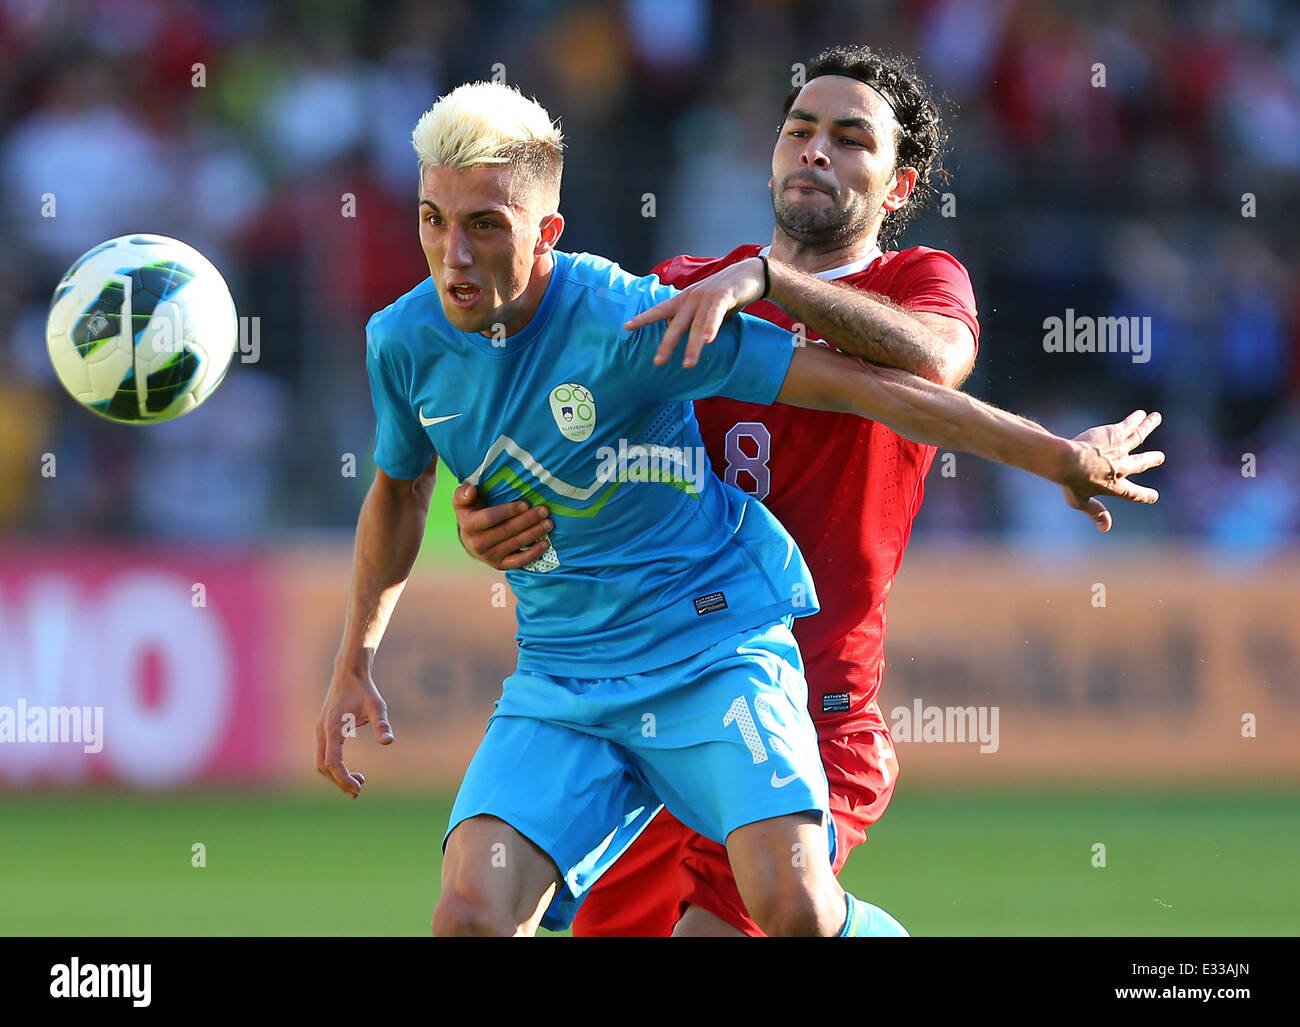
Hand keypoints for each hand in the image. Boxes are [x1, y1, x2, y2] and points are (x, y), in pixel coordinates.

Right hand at [315, 665, 392, 797]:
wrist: (349, 672)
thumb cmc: (364, 689)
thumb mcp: (377, 706)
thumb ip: (382, 724)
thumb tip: (388, 742)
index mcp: (332, 728)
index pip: (333, 762)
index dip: (344, 779)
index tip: (358, 788)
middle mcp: (322, 731)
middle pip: (323, 766)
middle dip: (339, 781)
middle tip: (359, 791)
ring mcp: (320, 730)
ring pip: (321, 762)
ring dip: (336, 775)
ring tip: (359, 781)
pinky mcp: (323, 729)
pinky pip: (323, 754)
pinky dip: (334, 766)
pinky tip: (351, 770)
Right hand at [452, 483, 552, 569]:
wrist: (470, 540)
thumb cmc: (471, 515)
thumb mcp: (462, 502)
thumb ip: (463, 494)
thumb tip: (471, 490)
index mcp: (469, 526)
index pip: (490, 518)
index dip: (508, 511)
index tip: (525, 504)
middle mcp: (477, 544)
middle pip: (506, 530)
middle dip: (527, 520)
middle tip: (543, 511)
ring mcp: (489, 556)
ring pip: (515, 544)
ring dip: (534, 533)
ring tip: (548, 524)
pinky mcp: (500, 565)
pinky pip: (518, 561)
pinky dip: (533, 554)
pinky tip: (544, 544)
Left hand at [623, 257, 766, 368]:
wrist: (749, 273)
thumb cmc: (724, 294)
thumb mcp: (704, 308)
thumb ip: (694, 322)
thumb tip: (688, 339)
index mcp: (684, 300)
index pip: (660, 310)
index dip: (643, 318)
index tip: (626, 327)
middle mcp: (691, 298)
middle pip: (676, 324)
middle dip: (667, 344)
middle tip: (658, 362)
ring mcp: (706, 297)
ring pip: (697, 325)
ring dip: (693, 346)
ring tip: (688, 365)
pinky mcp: (723, 296)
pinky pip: (715, 314)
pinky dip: (711, 327)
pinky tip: (707, 340)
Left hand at [1060, 410, 1163, 531]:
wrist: (1067, 460)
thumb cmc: (1069, 481)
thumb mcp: (1080, 501)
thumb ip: (1095, 513)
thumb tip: (1106, 528)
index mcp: (1114, 486)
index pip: (1133, 493)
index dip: (1144, 496)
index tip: (1154, 497)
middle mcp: (1121, 468)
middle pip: (1140, 463)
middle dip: (1151, 460)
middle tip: (1160, 457)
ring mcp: (1120, 450)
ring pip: (1138, 437)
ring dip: (1148, 427)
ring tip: (1156, 419)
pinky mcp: (1114, 434)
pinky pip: (1129, 426)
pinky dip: (1136, 420)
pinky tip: (1142, 414)